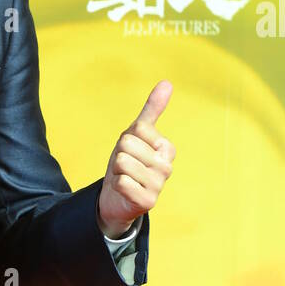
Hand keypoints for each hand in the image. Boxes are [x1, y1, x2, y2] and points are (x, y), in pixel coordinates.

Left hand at [97, 80, 174, 237]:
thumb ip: (152, 110)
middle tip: (125, 167)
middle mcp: (167, 166)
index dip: (126, 140)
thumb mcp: (136, 134)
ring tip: (125, 178)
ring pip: (123, 162)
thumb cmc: (128, 163)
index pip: (136, 129)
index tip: (131, 152)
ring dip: (117, 171)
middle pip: (127, 144)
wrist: (118, 197)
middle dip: (119, 155)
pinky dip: (117, 186)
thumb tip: (167, 83)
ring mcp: (159, 185)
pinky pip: (121, 182)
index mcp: (167, 148)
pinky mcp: (148, 202)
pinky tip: (125, 191)